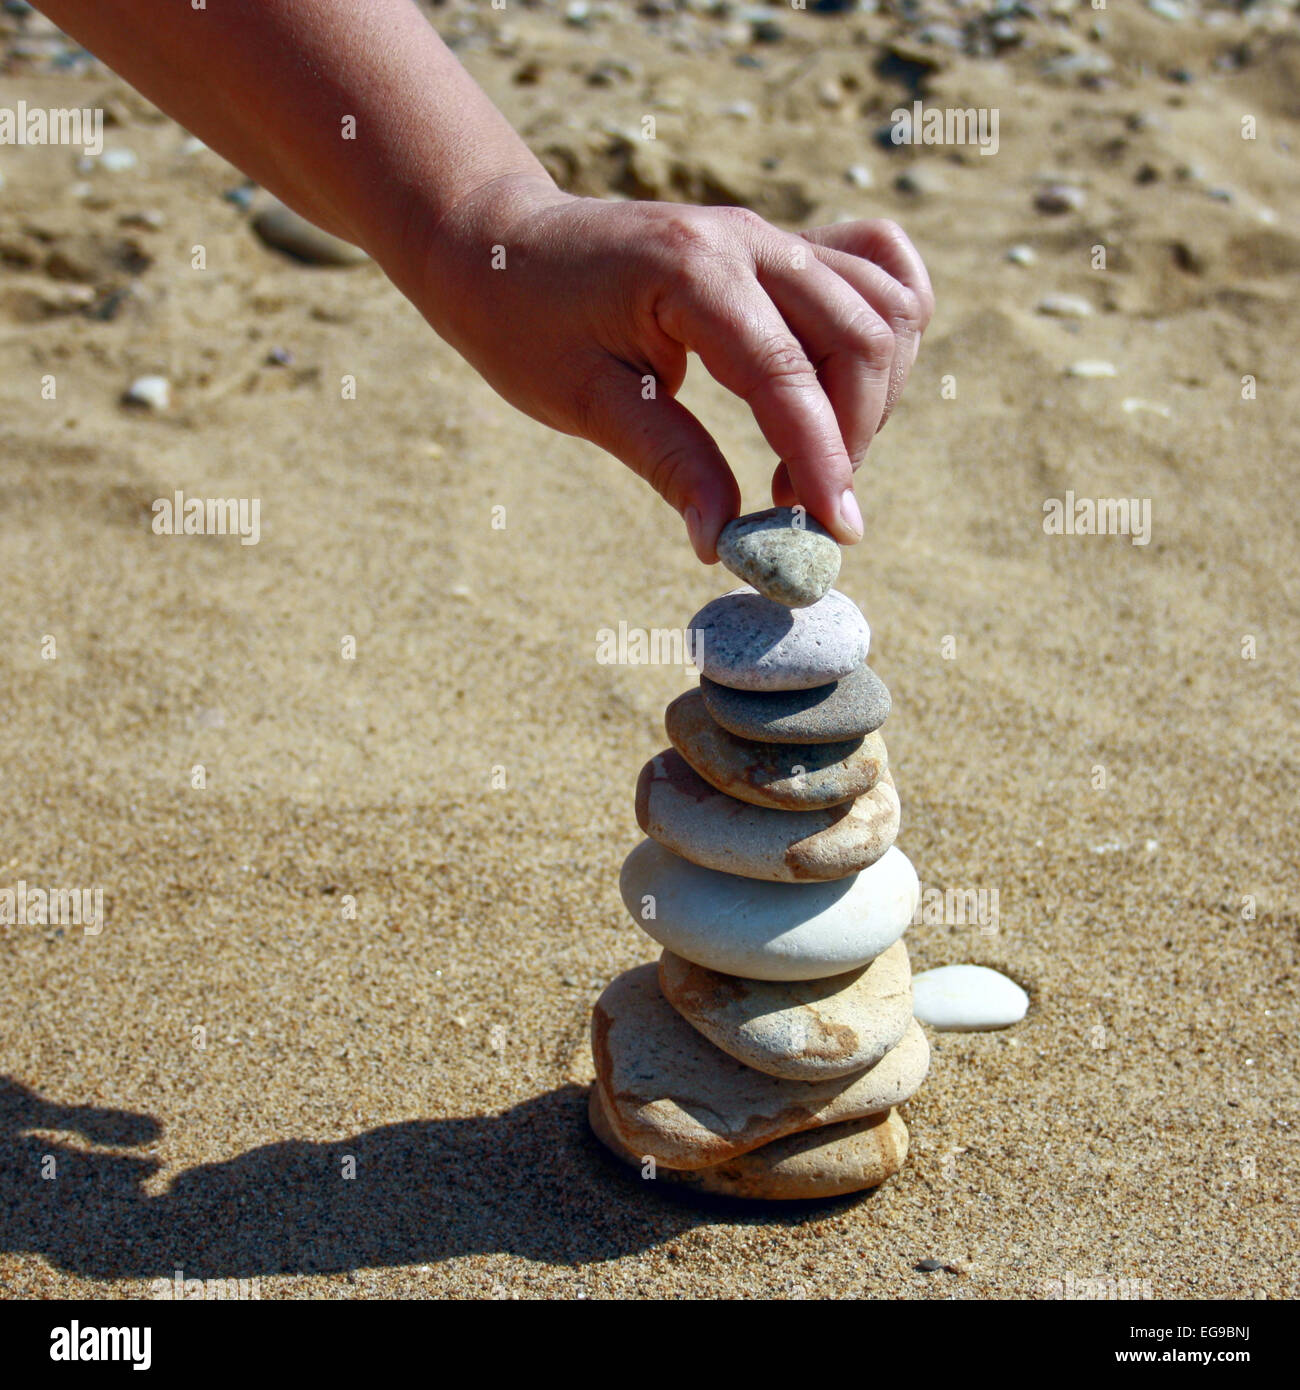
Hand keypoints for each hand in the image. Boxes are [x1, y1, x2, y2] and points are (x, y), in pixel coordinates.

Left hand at [404, 174, 933, 561]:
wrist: (502, 249)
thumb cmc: (526, 325)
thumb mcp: (585, 402)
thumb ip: (668, 463)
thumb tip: (726, 542)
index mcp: (690, 273)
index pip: (787, 375)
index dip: (823, 461)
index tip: (836, 534)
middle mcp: (746, 240)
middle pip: (862, 335)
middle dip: (855, 434)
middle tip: (802, 505)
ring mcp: (770, 234)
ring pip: (886, 303)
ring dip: (874, 392)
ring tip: (811, 455)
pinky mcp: (779, 244)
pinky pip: (876, 265)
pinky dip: (885, 326)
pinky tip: (846, 384)